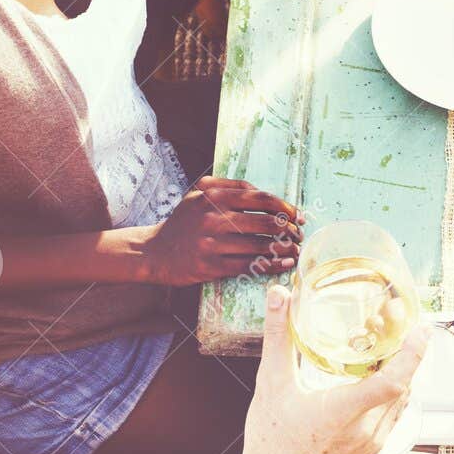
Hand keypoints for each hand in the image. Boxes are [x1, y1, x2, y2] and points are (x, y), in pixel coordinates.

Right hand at [136, 177, 302, 285]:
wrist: (155, 251)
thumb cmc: (185, 221)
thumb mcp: (200, 194)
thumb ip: (232, 187)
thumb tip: (268, 194)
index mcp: (214, 196)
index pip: (261, 198)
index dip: (285, 207)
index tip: (298, 215)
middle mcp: (212, 217)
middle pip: (266, 222)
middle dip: (289, 229)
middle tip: (299, 235)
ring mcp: (211, 243)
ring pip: (261, 245)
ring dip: (285, 249)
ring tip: (296, 250)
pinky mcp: (211, 265)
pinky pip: (250, 266)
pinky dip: (272, 265)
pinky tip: (284, 264)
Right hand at [237, 285, 429, 453]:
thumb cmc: (270, 444)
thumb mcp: (271, 385)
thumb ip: (278, 337)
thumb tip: (279, 297)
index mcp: (343, 413)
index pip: (392, 381)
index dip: (413, 353)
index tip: (420, 328)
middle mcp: (365, 430)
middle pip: (403, 384)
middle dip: (407, 351)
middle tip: (398, 322)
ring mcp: (372, 442)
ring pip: (402, 399)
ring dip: (402, 370)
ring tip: (389, 342)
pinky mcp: (372, 450)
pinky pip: (395, 413)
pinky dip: (395, 390)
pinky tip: (379, 374)